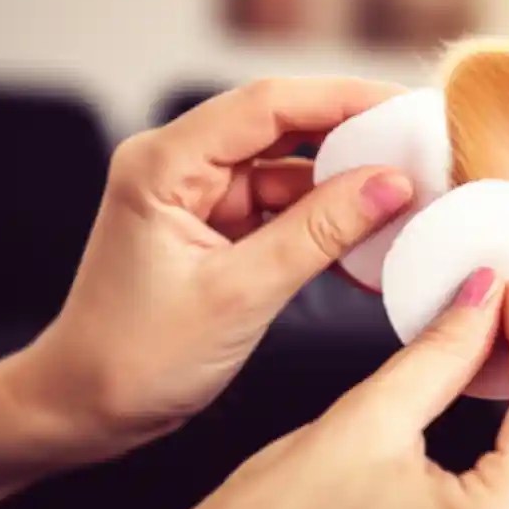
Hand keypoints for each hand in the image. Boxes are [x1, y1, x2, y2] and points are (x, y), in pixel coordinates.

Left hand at [17, 78, 412, 459]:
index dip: (344, 99)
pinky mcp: (215, 230)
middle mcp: (178, 166)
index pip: (268, 104)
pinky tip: (371, 239)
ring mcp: (197, 198)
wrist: (85, 409)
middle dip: (354, 138)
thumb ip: (320, 232)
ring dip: (345, 187)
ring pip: (289, 171)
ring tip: (409, 201)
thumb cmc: (136, 357)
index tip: (408, 109)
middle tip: (423, 151)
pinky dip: (325, 224)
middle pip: (283, 128)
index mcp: (164, 163)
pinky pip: (283, 210)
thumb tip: (391, 184)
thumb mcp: (241, 293)